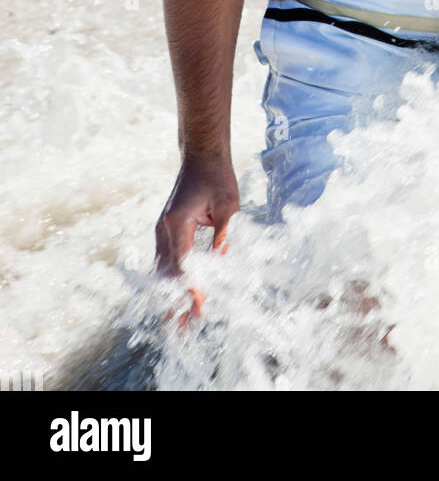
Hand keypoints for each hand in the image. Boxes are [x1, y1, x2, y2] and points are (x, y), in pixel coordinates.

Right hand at [154, 155, 238, 317]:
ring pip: (163, 270)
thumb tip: (221, 260)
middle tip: (180, 331)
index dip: (191, 289)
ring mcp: (163, 229)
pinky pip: (166, 260)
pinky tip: (175, 295)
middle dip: (174, 303)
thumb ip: (221, 236)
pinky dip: (170, 280)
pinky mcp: (167, 229)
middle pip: (167, 274)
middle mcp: (164, 229)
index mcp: (177, 224)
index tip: (200, 309)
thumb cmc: (217, 177)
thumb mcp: (226, 206)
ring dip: (170, 295)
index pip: (184, 265)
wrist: (202, 155)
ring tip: (175, 321)